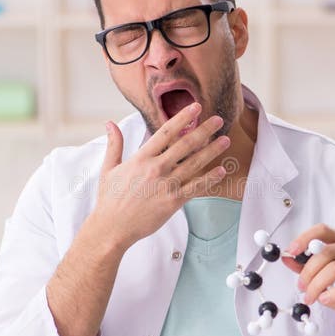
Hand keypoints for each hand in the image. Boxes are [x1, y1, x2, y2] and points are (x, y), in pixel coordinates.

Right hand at [93, 102, 229, 248]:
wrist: (113, 227)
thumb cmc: (110, 199)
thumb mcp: (109, 168)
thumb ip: (114, 145)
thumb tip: (110, 124)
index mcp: (141, 158)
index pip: (166, 132)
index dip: (183, 117)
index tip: (195, 107)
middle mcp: (156, 168)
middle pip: (186, 144)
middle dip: (204, 130)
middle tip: (219, 120)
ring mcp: (166, 185)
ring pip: (195, 164)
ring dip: (212, 151)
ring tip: (225, 141)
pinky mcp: (173, 201)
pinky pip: (196, 187)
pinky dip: (210, 179)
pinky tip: (221, 171)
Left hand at [282, 224, 334, 333]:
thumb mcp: (318, 276)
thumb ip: (302, 265)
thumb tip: (286, 257)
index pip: (323, 230)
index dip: (305, 238)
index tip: (291, 251)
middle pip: (327, 252)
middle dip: (308, 271)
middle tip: (300, 286)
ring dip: (317, 285)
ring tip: (309, 297)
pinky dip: (333, 294)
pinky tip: (324, 300)